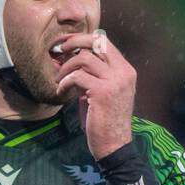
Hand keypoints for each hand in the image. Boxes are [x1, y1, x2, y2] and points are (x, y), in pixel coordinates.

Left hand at [54, 30, 135, 159]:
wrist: (113, 145)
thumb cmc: (104, 120)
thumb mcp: (100, 92)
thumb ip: (90, 74)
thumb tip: (68, 56)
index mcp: (125, 70)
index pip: (105, 42)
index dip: (83, 38)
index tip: (67, 43)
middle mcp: (123, 72)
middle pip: (97, 42)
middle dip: (74, 41)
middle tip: (59, 49)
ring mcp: (115, 81)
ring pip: (84, 58)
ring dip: (66, 67)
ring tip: (59, 79)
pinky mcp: (102, 92)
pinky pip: (77, 76)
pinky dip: (65, 82)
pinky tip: (61, 91)